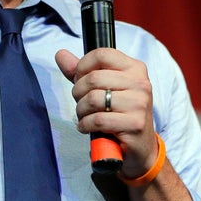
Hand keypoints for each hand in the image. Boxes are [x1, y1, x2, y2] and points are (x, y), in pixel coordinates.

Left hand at [55, 48, 159, 177]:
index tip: (79, 80)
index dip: (83, 66)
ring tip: (84, 116)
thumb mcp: (101, 88)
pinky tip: (86, 127)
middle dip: (78, 92)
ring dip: (81, 110)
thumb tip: (60, 54)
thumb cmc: (118, 113)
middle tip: (80, 103)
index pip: (101, 54)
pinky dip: (85, 125)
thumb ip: (81, 71)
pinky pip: (97, 119)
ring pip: (93, 99)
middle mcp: (140, 83)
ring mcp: (140, 103)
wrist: (140, 147)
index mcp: (135, 68)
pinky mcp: (135, 124)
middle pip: (93, 78)